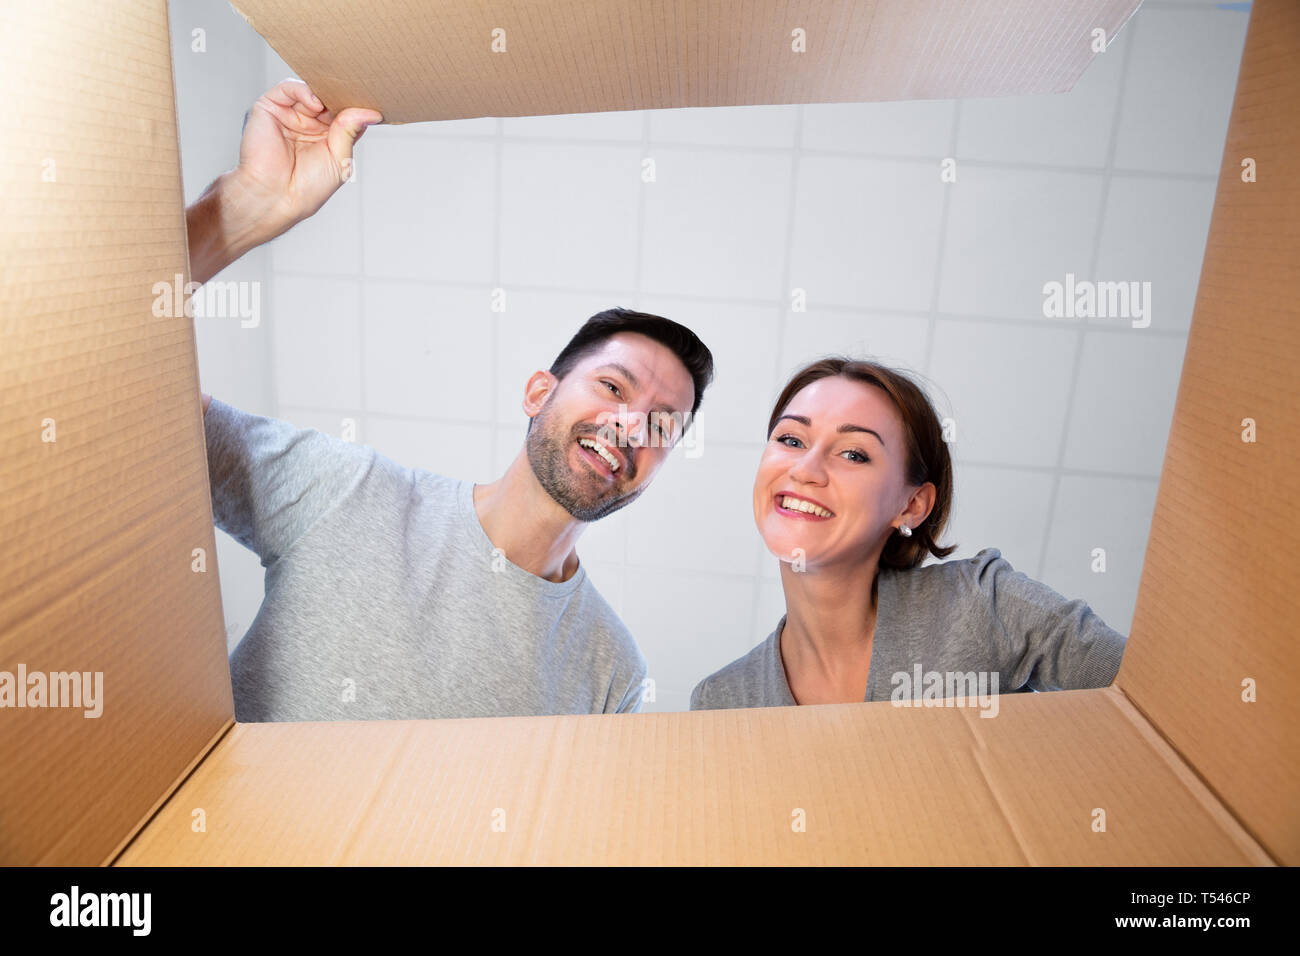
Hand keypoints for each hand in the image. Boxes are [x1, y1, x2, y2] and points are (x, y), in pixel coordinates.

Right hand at [186, 81, 381, 282]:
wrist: (276, 196)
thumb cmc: (307, 187)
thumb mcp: (339, 159)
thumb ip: (350, 131)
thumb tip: (371, 113)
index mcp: (326, 137)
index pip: (345, 113)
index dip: (356, 107)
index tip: (370, 102)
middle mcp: (308, 123)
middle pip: (329, 98)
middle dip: (341, 96)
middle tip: (354, 94)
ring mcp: (289, 114)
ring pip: (310, 90)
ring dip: (324, 94)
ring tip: (332, 105)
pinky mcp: (270, 107)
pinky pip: (288, 88)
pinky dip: (304, 90)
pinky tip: (316, 103)